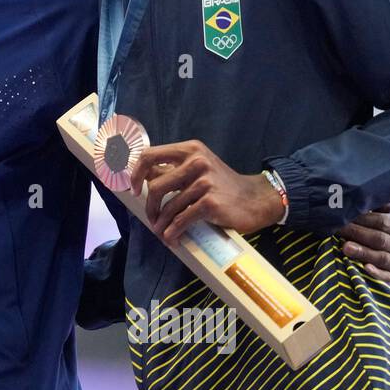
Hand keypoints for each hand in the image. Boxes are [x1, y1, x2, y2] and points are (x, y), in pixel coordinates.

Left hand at [130, 139, 284, 244]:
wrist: (256, 200)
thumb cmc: (222, 186)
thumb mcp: (199, 169)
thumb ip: (174, 171)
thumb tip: (141, 178)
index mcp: (190, 150)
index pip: (149, 156)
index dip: (135, 173)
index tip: (134, 189)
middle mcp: (197, 161)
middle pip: (155, 186)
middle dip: (149, 207)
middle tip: (152, 219)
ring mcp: (204, 182)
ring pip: (168, 207)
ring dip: (161, 224)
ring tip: (162, 233)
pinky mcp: (210, 202)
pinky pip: (181, 220)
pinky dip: (173, 233)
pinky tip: (172, 239)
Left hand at [337, 201, 389, 284]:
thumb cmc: (378, 221)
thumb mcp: (381, 208)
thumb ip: (373, 200)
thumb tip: (356, 188)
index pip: (382, 222)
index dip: (362, 219)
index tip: (342, 216)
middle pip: (380, 239)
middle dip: (357, 234)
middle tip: (337, 230)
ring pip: (382, 257)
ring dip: (362, 253)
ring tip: (345, 248)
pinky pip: (386, 277)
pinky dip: (376, 274)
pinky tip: (364, 269)